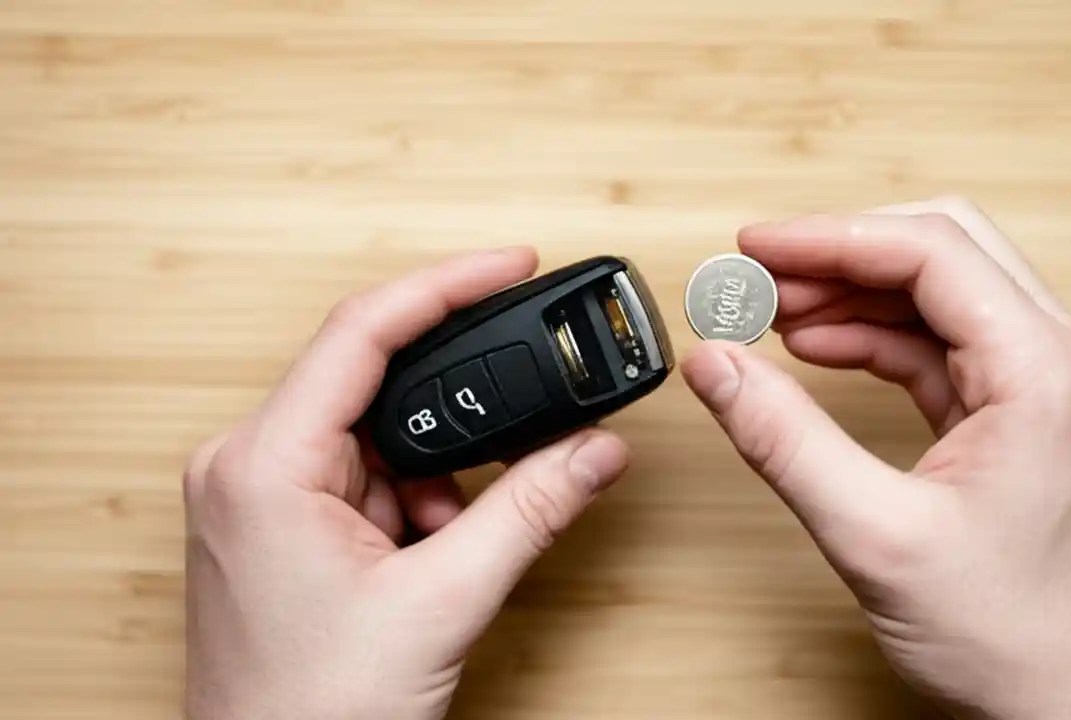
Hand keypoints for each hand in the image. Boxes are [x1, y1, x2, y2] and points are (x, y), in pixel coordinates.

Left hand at [183, 248, 629, 719]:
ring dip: (439, 471)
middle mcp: (249, 464)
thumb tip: (594, 450)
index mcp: (264, 463)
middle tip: (527, 400)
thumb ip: (529, 511)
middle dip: (460, 405)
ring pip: (379, 436)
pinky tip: (432, 550)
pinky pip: (367, 477)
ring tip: (457, 535)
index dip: (448, 284)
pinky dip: (418, 499)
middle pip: (376, 380)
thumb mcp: (442, 603)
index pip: (363, 331)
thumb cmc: (312, 715)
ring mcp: (262, 495)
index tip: (511, 263)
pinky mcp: (282, 523)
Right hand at [682, 198, 1070, 719]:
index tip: (754, 247)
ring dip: (854, 294)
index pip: (930, 253)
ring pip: (941, 294)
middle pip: (942, 251)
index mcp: (1047, 372)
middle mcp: (1062, 362)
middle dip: (840, 254)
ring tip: (772, 312)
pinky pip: (944, 346)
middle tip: (758, 274)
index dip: (829, 238)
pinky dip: (877, 339)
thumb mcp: (874, 535)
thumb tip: (715, 363)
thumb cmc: (1012, 636)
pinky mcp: (1025, 414)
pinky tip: (818, 349)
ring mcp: (1048, 386)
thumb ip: (783, 438)